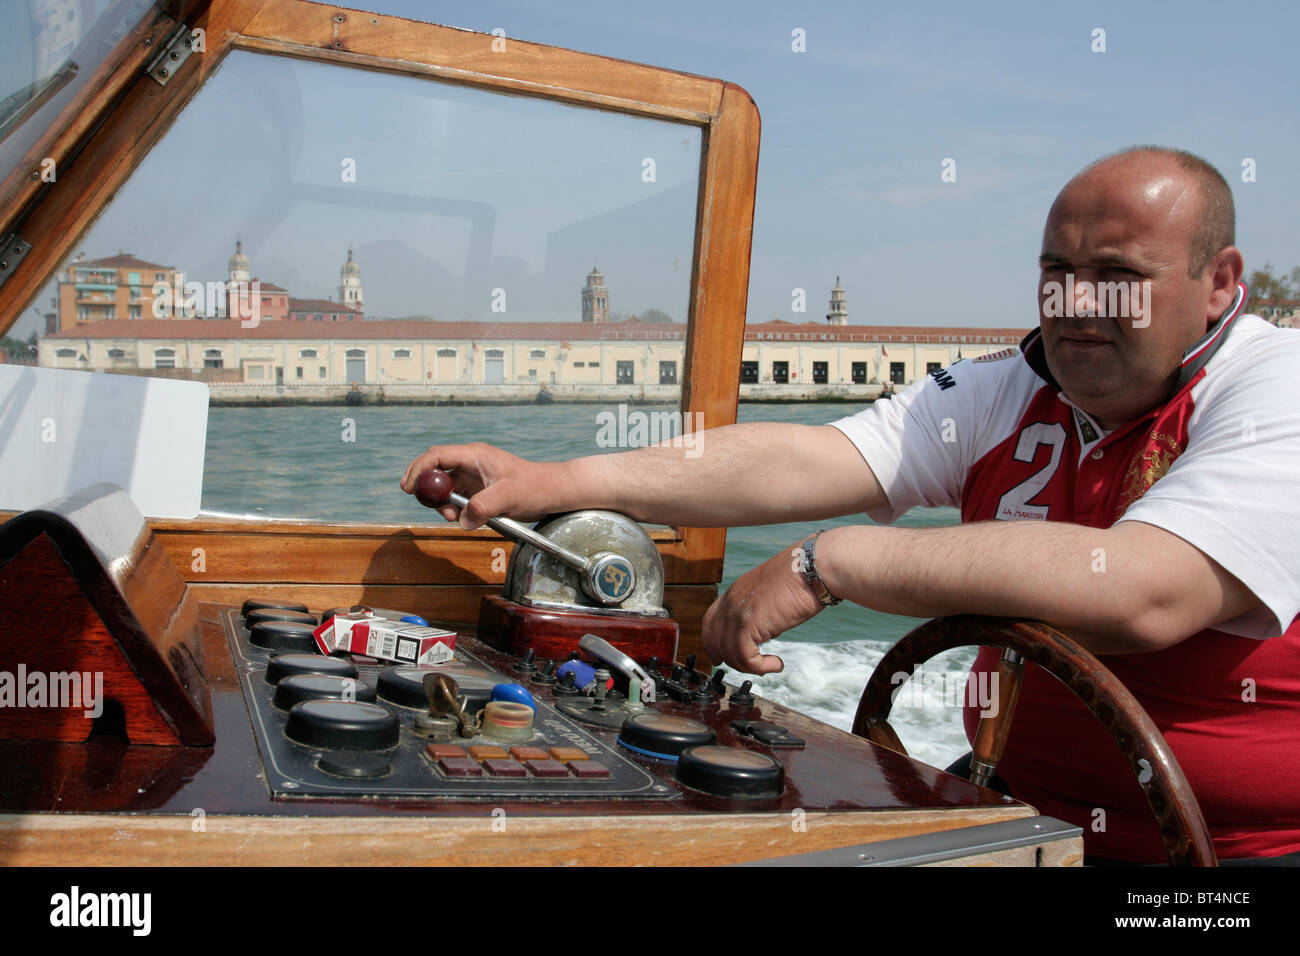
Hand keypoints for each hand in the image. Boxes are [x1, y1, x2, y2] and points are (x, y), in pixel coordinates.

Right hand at [399, 442, 558, 528]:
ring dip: (442, 504)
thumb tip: (463, 518)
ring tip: (455, 516)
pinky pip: (457, 499)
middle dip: (428, 490)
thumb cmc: (535, 487)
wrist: (552, 493)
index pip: (437, 455)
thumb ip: (484, 506)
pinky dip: (455, 510)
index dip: (419, 469)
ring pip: (444, 488)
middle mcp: (471, 464)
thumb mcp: (510, 495)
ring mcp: (473, 478)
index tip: (409, 487)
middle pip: (435, 471)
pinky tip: (465, 518)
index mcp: (475, 455)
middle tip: (431, 507)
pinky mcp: (478, 492)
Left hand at [700, 538, 825, 674]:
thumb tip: (763, 631)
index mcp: (735, 592)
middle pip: (714, 640)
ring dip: (750, 666)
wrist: (812, 568)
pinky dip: (759, 666)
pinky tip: (776, 663)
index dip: (712, 643)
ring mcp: (737, 612)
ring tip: (771, 664)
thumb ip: (760, 611)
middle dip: (730, 659)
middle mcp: (731, 601)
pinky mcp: (749, 623)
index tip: (720, 657)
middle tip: (752, 667)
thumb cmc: (801, 578)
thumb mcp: (771, 594)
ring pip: (729, 652)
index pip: (710, 621)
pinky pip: (744, 656)